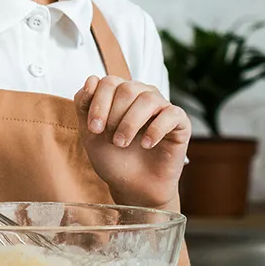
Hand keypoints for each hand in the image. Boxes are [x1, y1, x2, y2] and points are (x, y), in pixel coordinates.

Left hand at [75, 75, 190, 208]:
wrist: (133, 186)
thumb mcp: (90, 131)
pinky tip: (146, 144)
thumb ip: (84, 104)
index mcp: (120, 93)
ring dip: (131, 123)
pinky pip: (171, 114)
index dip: (98, 103)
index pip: (109, 81)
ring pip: (148, 99)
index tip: (93, 129)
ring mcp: (162, 107)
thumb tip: (91, 79)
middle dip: (114, 116)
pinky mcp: (180, 122)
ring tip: (123, 144)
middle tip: (111, 140)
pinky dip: (156, 130)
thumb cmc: (112, 157)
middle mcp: (142, 95)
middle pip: (127, 89)